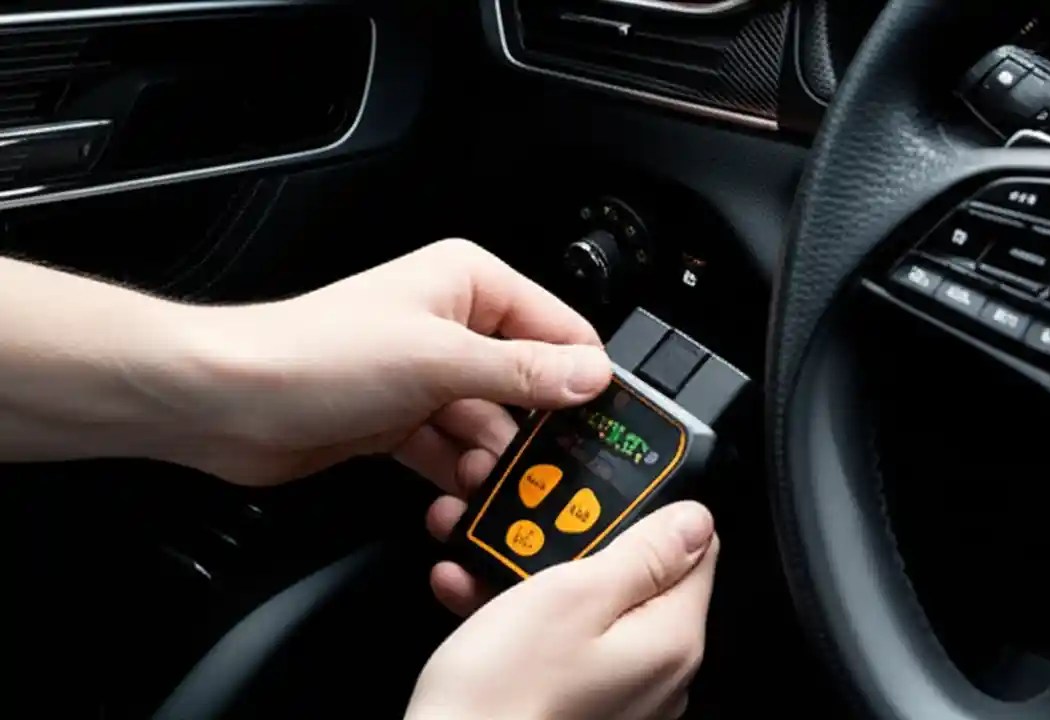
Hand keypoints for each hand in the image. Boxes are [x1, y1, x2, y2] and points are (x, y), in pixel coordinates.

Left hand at [163, 238, 611, 485]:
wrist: (227, 403)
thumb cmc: (314, 355)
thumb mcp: (439, 362)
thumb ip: (523, 373)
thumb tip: (591, 376)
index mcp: (468, 284)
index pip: (557, 327)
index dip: (583, 377)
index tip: (605, 426)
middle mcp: (452, 325)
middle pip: (528, 384)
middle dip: (535, 432)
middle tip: (547, 472)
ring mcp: (427, 376)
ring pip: (491, 427)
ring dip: (493, 464)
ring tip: (488, 488)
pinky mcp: (402, 421)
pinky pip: (452, 453)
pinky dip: (459, 480)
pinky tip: (459, 501)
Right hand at [405, 502, 719, 719]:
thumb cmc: (504, 697)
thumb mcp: (573, 596)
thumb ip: (642, 554)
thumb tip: (695, 519)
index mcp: (671, 639)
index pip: (694, 548)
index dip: (644, 510)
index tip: (592, 497)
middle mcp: (657, 673)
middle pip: (634, 576)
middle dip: (570, 541)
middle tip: (517, 524)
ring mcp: (617, 695)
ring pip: (585, 608)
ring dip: (529, 575)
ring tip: (477, 560)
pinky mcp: (575, 708)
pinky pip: (557, 646)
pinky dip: (517, 619)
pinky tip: (471, 600)